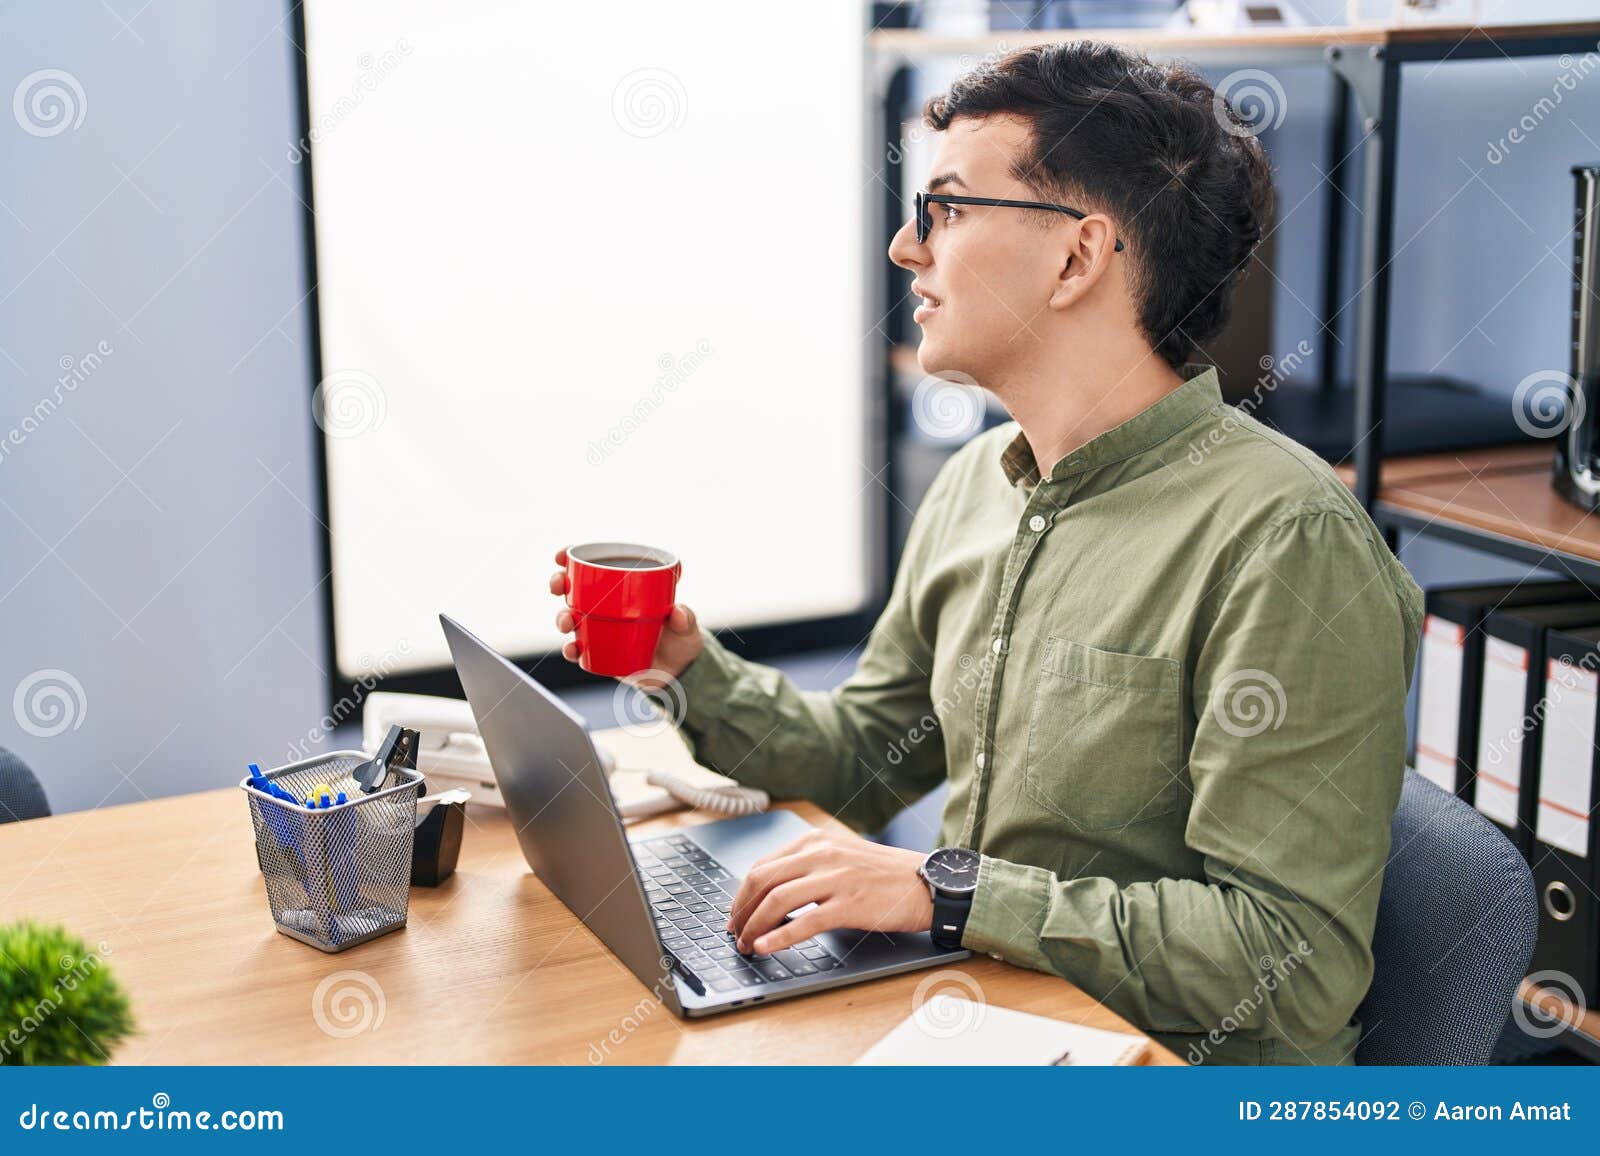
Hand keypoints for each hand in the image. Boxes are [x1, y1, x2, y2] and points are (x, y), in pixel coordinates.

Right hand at [550, 546, 702, 685]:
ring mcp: (599, 629)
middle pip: (574, 588)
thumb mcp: (687, 627)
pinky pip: (577, 650)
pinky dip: (571, 650)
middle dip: (559, 582)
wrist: (677, 674)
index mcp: (625, 587)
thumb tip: (677, 612)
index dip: (573, 556)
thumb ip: (685, 619)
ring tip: (568, 621)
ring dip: (562, 617)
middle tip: (558, 584)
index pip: (596, 564)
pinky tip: (573, 650)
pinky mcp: (597, 652)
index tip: (562, 554)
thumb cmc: (681, 641)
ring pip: (570, 617)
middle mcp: (606, 605)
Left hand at [726, 827, 932, 954]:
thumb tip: (770, 895)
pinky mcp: (849, 903)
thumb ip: (808, 868)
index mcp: (815, 841)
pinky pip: (804, 922)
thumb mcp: (840, 858)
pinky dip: (778, 937)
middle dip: (741, 911)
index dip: (741, 894)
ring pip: (776, 901)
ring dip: (754, 927)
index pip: (762, 866)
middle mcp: (821, 854)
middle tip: (734, 932)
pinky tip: (765, 948)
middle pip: (762, 881)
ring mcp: (835, 878)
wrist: (926, 883)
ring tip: (746, 945)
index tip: (735, 914)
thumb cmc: (883, 875)